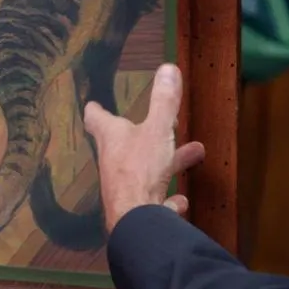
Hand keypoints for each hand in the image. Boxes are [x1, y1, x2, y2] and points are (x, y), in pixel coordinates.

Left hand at [84, 64, 203, 233]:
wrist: (137, 220)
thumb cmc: (141, 169)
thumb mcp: (157, 130)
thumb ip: (164, 102)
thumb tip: (167, 68)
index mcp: (112, 138)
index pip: (97, 119)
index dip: (96, 110)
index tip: (94, 104)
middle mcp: (114, 161)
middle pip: (126, 143)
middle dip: (146, 133)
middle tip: (161, 125)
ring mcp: (124, 187)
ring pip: (147, 170)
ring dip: (169, 161)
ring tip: (195, 153)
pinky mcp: (138, 209)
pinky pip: (155, 200)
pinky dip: (168, 199)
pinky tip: (180, 200)